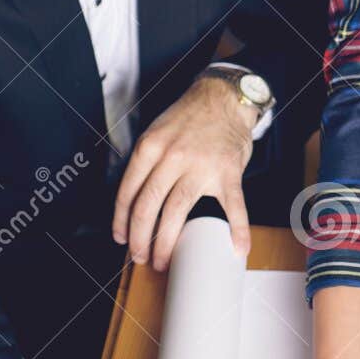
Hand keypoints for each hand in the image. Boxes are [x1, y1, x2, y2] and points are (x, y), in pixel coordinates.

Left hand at [113, 72, 259, 266]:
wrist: (223, 98)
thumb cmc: (189, 118)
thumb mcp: (156, 132)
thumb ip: (146, 164)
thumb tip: (134, 203)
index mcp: (150, 147)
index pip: (128, 192)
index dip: (122, 221)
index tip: (122, 238)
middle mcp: (172, 157)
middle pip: (148, 207)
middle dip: (141, 239)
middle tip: (141, 257)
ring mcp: (202, 166)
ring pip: (177, 212)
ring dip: (167, 242)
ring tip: (164, 260)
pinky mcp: (229, 172)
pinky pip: (233, 206)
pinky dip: (238, 229)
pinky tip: (238, 247)